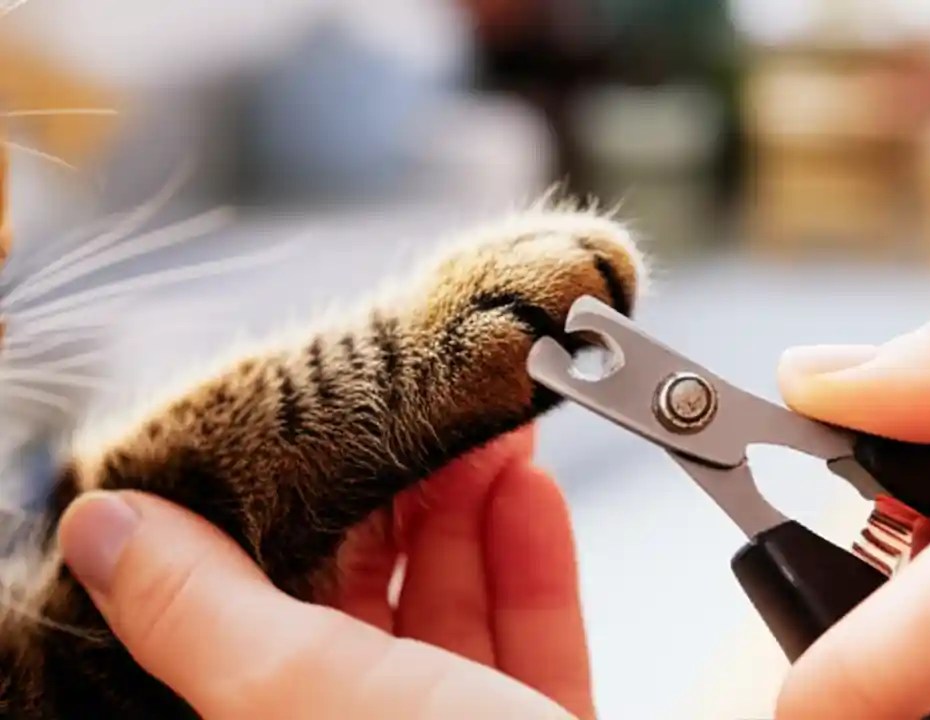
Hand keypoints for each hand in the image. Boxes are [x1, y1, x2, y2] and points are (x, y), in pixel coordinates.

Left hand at [58, 427, 593, 719]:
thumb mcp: (310, 698)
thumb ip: (202, 611)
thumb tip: (103, 529)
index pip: (256, 607)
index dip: (290, 511)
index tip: (324, 427)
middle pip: (366, 601)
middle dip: (401, 497)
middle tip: (429, 415)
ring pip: (455, 612)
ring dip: (476, 512)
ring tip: (491, 435)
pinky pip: (533, 639)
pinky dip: (537, 562)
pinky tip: (535, 498)